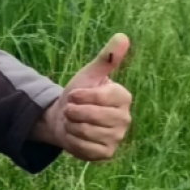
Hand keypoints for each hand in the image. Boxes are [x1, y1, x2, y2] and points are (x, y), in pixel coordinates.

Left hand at [34, 33, 133, 161]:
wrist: (64, 118)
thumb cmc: (79, 94)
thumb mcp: (89, 74)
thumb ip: (106, 58)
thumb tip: (122, 36)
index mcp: (123, 97)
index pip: (100, 97)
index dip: (80, 96)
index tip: (74, 94)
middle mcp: (125, 118)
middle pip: (90, 116)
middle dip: (73, 111)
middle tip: (72, 109)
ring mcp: (117, 137)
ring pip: (85, 132)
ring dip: (71, 125)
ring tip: (73, 121)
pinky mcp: (106, 152)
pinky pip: (84, 147)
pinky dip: (73, 140)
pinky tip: (75, 135)